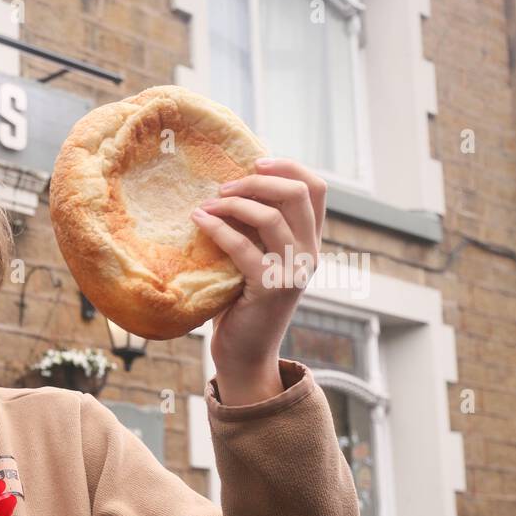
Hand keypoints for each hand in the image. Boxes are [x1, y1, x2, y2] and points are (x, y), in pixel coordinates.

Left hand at [192, 157, 327, 403]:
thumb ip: (257, 230)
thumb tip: (231, 186)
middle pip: (297, 193)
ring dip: (233, 203)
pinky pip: (243, 247)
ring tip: (206, 205)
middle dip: (257, 181)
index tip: (255, 162)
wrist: (245, 353)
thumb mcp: (257, 259)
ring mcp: (293, 272)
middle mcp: (310, 254)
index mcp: (311, 243)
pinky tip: (198, 221)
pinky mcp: (269, 289)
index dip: (289, 166)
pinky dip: (218, 228)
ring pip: (271, 217)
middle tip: (224, 187)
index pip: (317, 188)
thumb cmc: (242, 303)